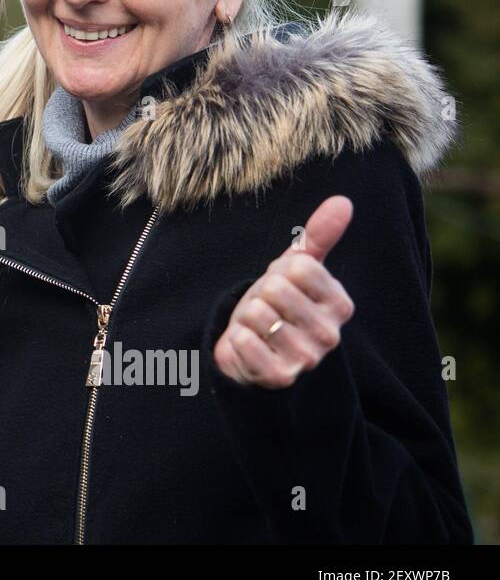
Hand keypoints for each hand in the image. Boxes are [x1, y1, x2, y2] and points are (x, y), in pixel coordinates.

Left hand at [213, 195, 355, 388]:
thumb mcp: (297, 269)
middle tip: (266, 310)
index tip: (283, 287)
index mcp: (340, 305)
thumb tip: (343, 201)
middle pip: (275, 288)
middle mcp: (331, 334)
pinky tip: (250, 348)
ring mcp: (307, 359)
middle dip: (259, 295)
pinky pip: (242, 340)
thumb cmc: (280, 305)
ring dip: (245, 318)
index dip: (278, 272)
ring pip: (256, 313)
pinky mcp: (280, 378)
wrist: (257, 354)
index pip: (298, 266)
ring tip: (258, 329)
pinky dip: (236, 339)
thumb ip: (319, 236)